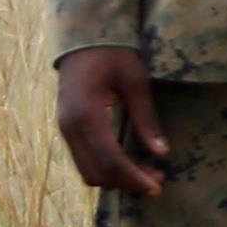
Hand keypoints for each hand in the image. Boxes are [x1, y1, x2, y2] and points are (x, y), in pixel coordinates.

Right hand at [53, 47, 170, 199]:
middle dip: (127, 182)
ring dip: (117, 178)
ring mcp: (65, 130)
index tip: (157, 187)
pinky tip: (130, 164)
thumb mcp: (136, 81)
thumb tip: (161, 152)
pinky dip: (106, 167)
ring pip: (88, 169)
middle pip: (97, 171)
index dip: (133, 178)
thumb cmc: (113, 55)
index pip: (110, 160)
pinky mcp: (67, 129)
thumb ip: (146, 118)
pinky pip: (84, 159)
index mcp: (86, 115)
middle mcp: (70, 128)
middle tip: (158, 181)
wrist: (82, 39)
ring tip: (149, 174)